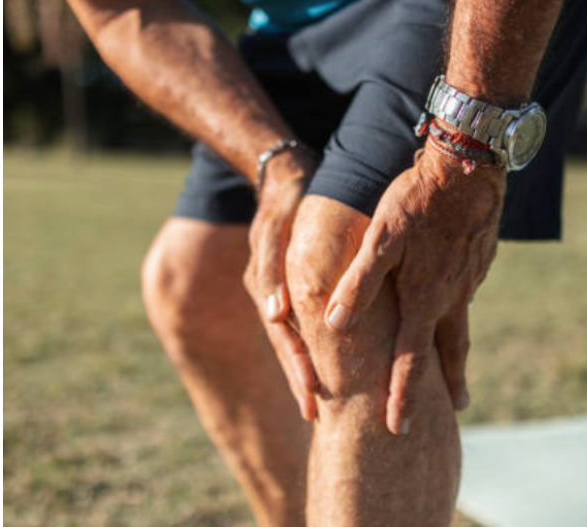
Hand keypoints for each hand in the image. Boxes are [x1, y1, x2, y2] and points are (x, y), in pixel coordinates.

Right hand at [243, 149, 319, 420]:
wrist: (285, 174)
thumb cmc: (287, 199)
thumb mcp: (275, 228)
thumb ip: (271, 270)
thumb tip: (274, 316)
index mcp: (267, 286)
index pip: (283, 335)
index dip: (298, 366)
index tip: (312, 395)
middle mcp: (271, 292)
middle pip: (287, 342)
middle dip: (300, 377)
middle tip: (313, 411)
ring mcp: (277, 288)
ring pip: (290, 336)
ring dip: (302, 366)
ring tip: (315, 400)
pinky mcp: (289, 282)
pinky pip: (297, 320)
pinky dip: (307, 342)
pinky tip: (319, 362)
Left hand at [324, 148, 503, 434]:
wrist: (469, 165)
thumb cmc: (416, 200)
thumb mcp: (380, 240)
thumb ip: (358, 283)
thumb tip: (335, 325)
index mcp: (425, 299)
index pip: (410, 360)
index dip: (402, 395)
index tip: (398, 427)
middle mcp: (451, 296)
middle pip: (447, 350)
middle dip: (448, 382)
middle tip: (458, 409)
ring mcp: (468, 279)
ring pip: (459, 322)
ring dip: (456, 349)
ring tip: (458, 369)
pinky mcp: (476, 261)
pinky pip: (464, 296)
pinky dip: (458, 314)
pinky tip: (453, 309)